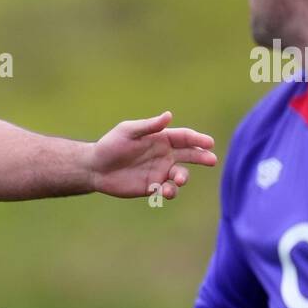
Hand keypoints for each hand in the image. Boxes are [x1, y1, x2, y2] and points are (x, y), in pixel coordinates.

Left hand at [90, 111, 217, 198]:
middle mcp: (164, 155)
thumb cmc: (110, 145)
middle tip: (212, 160)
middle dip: (202, 157)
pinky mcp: (152, 187)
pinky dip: (170, 191)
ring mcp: (160, 171)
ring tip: (179, 179)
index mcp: (161, 139)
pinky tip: (165, 191)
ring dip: (183, 177)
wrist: (95, 168)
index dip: (197, 139)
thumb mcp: (128, 132)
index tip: (209, 143)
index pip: (184, 137)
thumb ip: (148, 126)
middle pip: (189, 155)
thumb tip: (169, 116)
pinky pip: (167, 190)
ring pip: (180, 175)